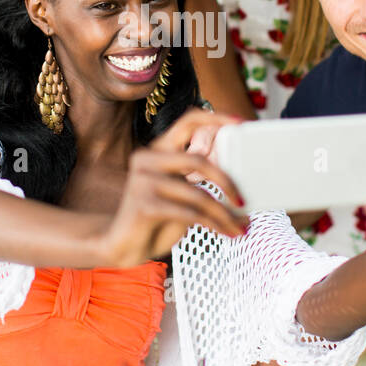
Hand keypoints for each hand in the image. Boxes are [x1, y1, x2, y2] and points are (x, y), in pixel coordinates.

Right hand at [99, 108, 249, 267]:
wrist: (122, 247)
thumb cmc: (155, 221)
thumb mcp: (180, 196)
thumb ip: (201, 185)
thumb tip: (242, 196)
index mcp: (158, 151)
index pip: (187, 121)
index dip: (215, 118)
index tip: (240, 122)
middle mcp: (147, 159)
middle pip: (197, 160)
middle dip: (226, 181)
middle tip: (243, 200)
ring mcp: (143, 181)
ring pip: (198, 195)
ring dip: (224, 214)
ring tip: (239, 227)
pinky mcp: (144, 205)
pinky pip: (190, 213)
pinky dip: (214, 224)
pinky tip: (225, 232)